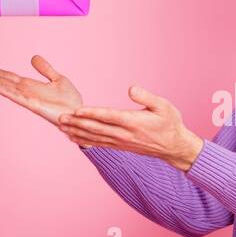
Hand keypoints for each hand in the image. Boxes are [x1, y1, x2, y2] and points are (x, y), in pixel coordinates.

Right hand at [0, 56, 82, 130]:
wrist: (78, 114)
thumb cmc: (70, 100)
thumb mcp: (57, 78)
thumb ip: (45, 69)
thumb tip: (33, 57)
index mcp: (30, 86)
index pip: (8, 76)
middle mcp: (26, 92)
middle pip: (2, 81)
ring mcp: (28, 99)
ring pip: (5, 88)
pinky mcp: (34, 106)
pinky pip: (18, 97)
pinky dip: (7, 91)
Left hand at [59, 86, 204, 170]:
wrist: (175, 147)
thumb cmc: (170, 123)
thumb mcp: (164, 106)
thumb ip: (147, 97)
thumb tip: (131, 88)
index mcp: (134, 122)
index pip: (109, 116)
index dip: (92, 113)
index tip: (77, 110)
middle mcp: (125, 134)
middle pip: (97, 128)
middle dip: (77, 123)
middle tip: (60, 118)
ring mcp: (121, 142)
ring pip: (95, 137)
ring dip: (77, 132)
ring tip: (61, 127)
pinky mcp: (120, 146)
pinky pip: (99, 144)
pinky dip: (85, 140)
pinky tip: (73, 137)